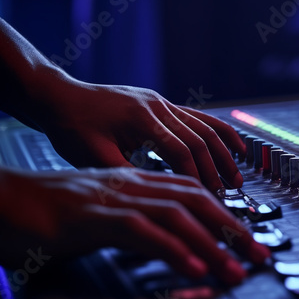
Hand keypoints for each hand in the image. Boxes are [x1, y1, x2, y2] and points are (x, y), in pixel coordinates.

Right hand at [0, 164, 268, 281]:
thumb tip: (156, 248)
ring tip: (236, 270)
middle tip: (260, 257)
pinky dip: (175, 251)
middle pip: (197, 199)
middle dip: (234, 229)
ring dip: (214, 244)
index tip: (248, 240)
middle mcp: (129, 184)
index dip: (225, 214)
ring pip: (179, 215)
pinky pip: (145, 233)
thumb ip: (125, 227)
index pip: (191, 192)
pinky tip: (195, 269)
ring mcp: (112, 198)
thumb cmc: (35, 214)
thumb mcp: (92, 218)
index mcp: (131, 182)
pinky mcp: (92, 218)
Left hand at [34, 81, 244, 190]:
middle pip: (199, 140)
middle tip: (228, 195)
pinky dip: (220, 133)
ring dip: (224, 154)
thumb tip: (158, 197)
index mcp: (141, 120)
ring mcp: (162, 103)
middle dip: (216, 170)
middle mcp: (157, 107)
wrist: (59, 97)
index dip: (197, 179)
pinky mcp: (162, 104)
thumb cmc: (71, 128)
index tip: (208, 200)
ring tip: (238, 177)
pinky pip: (199, 118)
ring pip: (205, 127)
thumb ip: (128, 176)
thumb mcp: (94, 158)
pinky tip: (236, 147)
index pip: (181, 153)